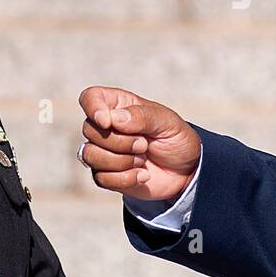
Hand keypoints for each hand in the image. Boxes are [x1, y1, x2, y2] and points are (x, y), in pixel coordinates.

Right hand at [77, 86, 200, 200]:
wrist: (185, 171)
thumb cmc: (175, 138)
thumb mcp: (167, 122)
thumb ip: (142, 116)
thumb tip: (113, 118)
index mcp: (119, 105)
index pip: (90, 97)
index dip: (93, 107)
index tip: (107, 121)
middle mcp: (106, 127)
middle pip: (89, 130)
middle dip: (120, 141)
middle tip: (144, 144)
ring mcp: (104, 151)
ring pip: (90, 155)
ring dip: (121, 161)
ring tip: (143, 160)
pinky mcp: (106, 175)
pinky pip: (100, 178)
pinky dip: (125, 179)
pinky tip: (142, 175)